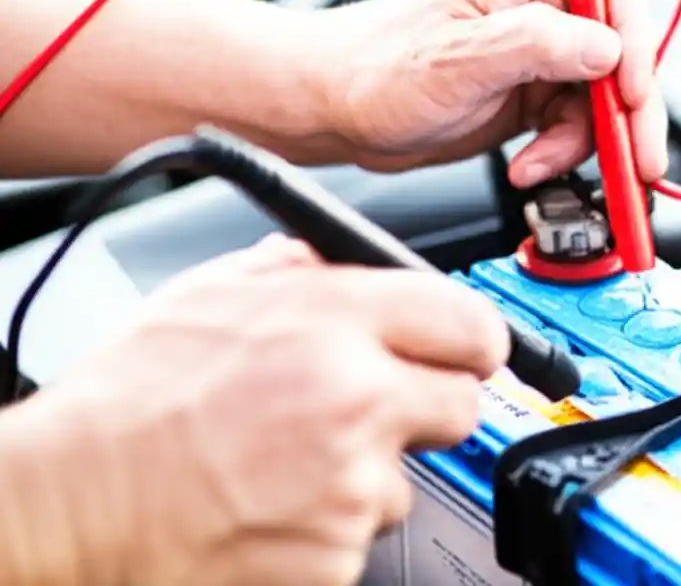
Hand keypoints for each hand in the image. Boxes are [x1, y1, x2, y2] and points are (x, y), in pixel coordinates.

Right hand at [3, 235, 507, 585]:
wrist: (71, 505)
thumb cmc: (125, 404)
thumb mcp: (207, 294)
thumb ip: (291, 268)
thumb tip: (330, 260)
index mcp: (332, 321)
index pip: (470, 322)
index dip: (475, 339)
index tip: (473, 350)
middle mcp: (355, 398)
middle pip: (464, 404)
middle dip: (429, 406)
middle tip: (378, 410)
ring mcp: (351, 483)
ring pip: (407, 477)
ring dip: (366, 472)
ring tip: (286, 462)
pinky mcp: (337, 554)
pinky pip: (363, 533)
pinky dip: (329, 523)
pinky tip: (272, 502)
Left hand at [312, 0, 668, 187]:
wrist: (342, 112)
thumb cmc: (378, 66)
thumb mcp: (459, 56)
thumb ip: (537, 45)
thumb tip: (605, 48)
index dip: (637, 43)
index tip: (632, 92)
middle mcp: (546, 8)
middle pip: (622, 54)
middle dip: (629, 112)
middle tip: (640, 159)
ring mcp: (544, 56)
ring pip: (604, 101)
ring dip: (584, 142)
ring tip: (538, 162)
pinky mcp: (536, 97)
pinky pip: (576, 129)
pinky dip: (559, 154)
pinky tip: (526, 164)